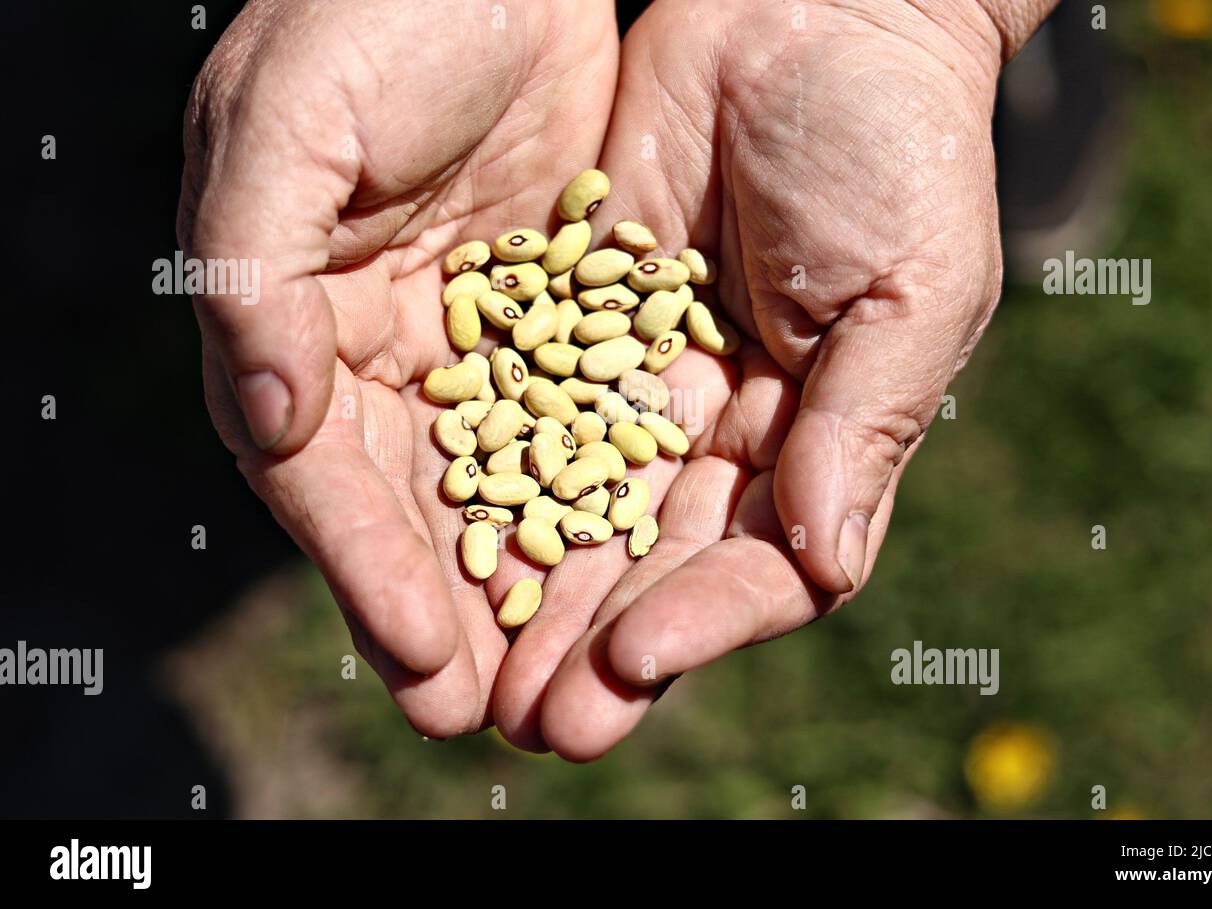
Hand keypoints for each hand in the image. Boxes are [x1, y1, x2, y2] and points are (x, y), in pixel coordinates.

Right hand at [177, 0, 618, 735]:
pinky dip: (605, 495)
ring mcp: (483, 334)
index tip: (422, 659)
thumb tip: (271, 424)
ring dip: (537, 584)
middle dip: (454, 613)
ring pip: (510, 483)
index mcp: (297, 318)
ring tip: (571, 684)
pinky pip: (588, 418)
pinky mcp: (567, 310)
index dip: (367, 570)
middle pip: (420, 506)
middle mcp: (387, 345)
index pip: (326, 475)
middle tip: (492, 720)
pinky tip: (632, 565)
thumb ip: (253, 275)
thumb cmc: (368, 8)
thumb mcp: (284, 124)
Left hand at [494, 0, 1042, 758]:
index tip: (634, 663)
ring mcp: (646, 374)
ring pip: (579, 502)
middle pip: (654, 557)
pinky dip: (487, 470)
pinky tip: (439, 531)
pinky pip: (524, 405)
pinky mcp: (574, 314)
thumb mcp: (912, 288)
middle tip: (535, 723)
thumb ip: (864, 428)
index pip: (761, 560)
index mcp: (817, 437)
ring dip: (530, 586)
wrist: (815, 6)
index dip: (703, 619)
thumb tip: (825, 564)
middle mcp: (727, 424)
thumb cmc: (896, 140)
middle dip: (595, 642)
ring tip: (469, 667)